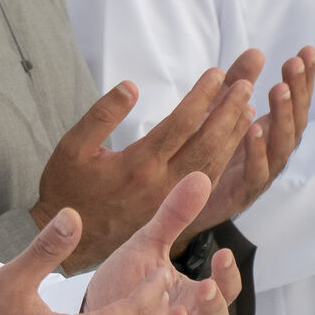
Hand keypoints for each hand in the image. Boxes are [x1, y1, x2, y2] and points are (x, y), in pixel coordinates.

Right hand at [32, 53, 258, 272]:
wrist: (69, 241)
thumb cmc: (67, 188)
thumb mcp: (72, 146)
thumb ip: (102, 114)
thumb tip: (130, 86)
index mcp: (137, 164)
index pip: (181, 123)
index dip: (202, 96)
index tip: (217, 73)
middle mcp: (160, 183)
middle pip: (205, 143)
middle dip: (228, 111)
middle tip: (245, 84)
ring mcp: (169, 200)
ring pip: (211, 165)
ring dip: (232, 135)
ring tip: (247, 107)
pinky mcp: (171, 210)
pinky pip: (206, 183)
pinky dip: (223, 159)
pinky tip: (231, 142)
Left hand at [84, 172, 234, 314]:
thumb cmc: (124, 284)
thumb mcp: (147, 245)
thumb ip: (174, 216)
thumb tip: (200, 176)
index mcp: (195, 298)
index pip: (224, 288)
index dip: (227, 274)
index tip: (224, 253)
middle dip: (212, 306)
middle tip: (204, 287)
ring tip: (173, 314)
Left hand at [190, 47, 314, 235]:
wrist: (184, 205)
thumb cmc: (209, 156)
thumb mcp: (222, 114)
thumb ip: (238, 84)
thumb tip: (256, 51)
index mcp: (270, 133)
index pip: (295, 103)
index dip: (304, 79)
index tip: (306, 51)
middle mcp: (272, 153)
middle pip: (295, 121)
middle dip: (298, 91)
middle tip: (293, 63)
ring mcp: (261, 175)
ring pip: (281, 146)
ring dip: (282, 116)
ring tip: (279, 88)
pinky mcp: (241, 195)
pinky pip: (254, 174)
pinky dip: (257, 152)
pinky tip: (253, 128)